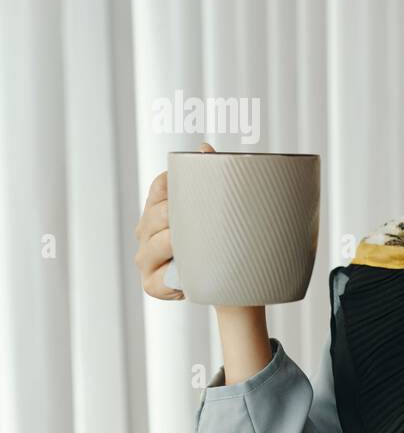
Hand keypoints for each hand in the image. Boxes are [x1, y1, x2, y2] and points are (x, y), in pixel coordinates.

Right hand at [134, 142, 215, 299]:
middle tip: (203, 216)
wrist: (227, 280)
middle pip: (158, 214)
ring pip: (156, 245)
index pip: (160, 187)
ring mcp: (146, 258)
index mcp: (158, 208)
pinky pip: (159, 281)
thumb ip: (209, 175)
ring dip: (173, 242)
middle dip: (177, 213)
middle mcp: (146, 231)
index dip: (175, 183)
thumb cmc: (216, 239)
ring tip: (191, 242)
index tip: (197, 184)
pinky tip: (188, 276)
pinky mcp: (152, 284)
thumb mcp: (213, 209)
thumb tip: (204, 148)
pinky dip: (174, 279)